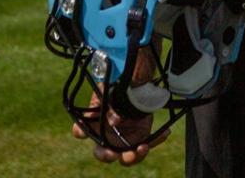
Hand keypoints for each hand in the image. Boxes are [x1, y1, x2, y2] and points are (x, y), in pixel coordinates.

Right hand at [70, 47, 169, 165]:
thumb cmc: (117, 88)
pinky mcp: (139, 139)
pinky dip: (156, 140)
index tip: (84, 131)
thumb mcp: (111, 87)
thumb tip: (115, 117)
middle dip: (106, 155)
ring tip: (141, 148)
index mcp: (93, 123)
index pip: (80, 130)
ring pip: (125, 156)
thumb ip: (109, 97)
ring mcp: (123, 140)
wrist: (134, 87)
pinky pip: (146, 144)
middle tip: (113, 153)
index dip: (81, 131)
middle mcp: (106, 135)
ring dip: (132, 156)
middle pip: (102, 152)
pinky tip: (164, 133)